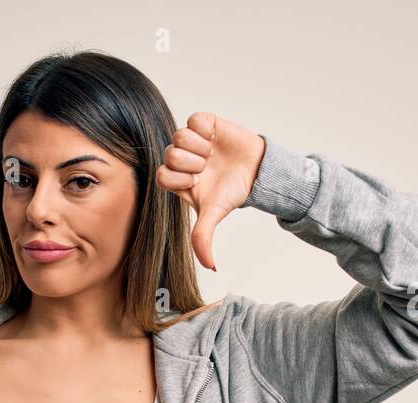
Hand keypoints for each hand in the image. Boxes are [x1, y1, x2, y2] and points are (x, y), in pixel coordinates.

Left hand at [156, 113, 267, 270]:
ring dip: (199, 148)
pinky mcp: (203, 123)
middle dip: (192, 164)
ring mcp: (190, 140)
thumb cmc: (231, 193)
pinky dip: (205, 130)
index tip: (197, 182)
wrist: (256, 172)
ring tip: (212, 154)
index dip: (179, 178)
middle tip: (207, 168)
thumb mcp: (214, 215)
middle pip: (169, 154)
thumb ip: (203, 238)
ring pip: (179, 136)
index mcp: (176, 179)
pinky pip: (193, 120)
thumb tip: (210, 267)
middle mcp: (180, 159)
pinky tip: (215, 139)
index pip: (161, 175)